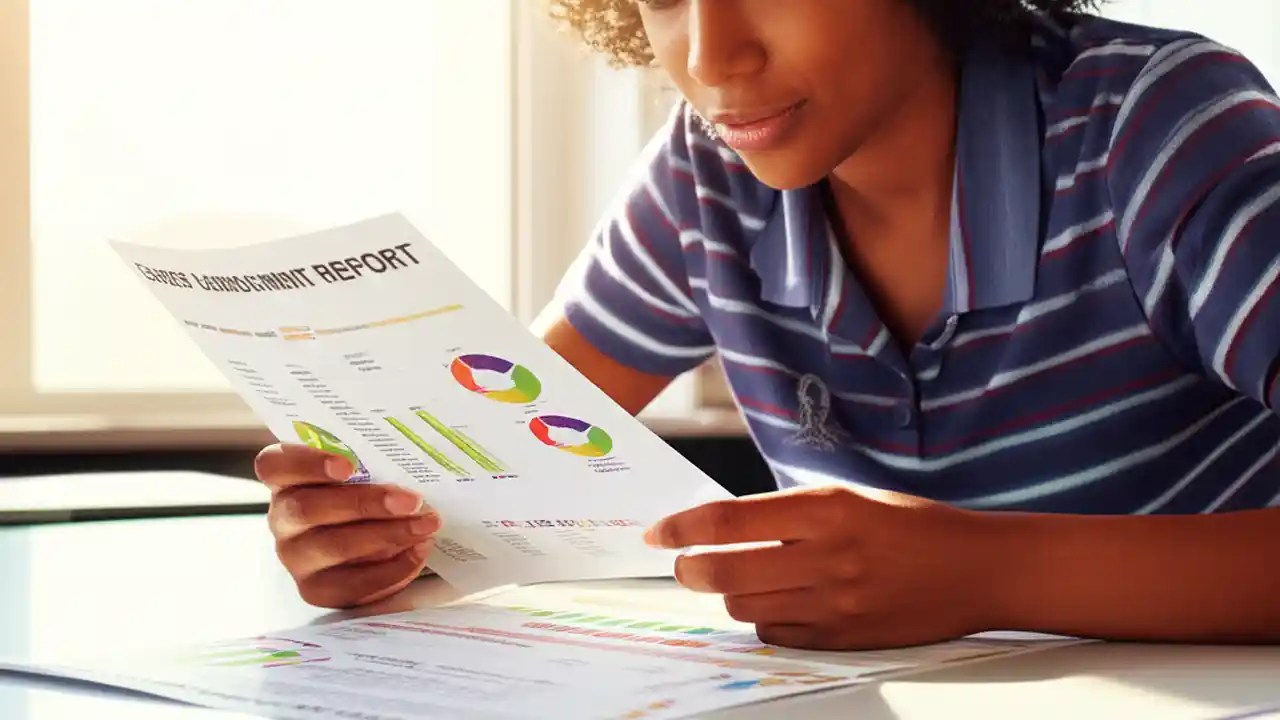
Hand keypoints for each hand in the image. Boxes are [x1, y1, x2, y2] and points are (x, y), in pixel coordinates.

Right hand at [256, 443, 440, 608]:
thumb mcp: (363, 471)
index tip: (347, 464)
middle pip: (308, 508)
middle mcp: (283, 519)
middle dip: (365, 503)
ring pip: (333, 546)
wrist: (372, 540)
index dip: (306, 463)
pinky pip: (352, 584)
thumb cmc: (365, 492)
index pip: (274, 465)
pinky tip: (420, 550)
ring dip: (387, 535)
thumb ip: (370, 462)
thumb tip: (408, 461)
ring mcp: (296, 558)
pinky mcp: (316, 590)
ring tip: (425, 525)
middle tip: (411, 501)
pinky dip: (392, 568)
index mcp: (285, 479)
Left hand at [643, 486, 997, 649]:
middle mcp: (826, 555)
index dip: (680, 528)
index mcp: (825, 508)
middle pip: (723, 573)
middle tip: (686, 564)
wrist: (977, 569)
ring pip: (745, 608)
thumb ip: (789, 513)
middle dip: (691, 569)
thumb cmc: (912, 525)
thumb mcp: (848, 498)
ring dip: (730, 595)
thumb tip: (723, 527)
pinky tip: (779, 603)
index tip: (658, 533)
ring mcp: (835, 602)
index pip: (727, 521)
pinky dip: (766, 621)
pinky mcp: (845, 637)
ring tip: (741, 580)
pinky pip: (778, 635)